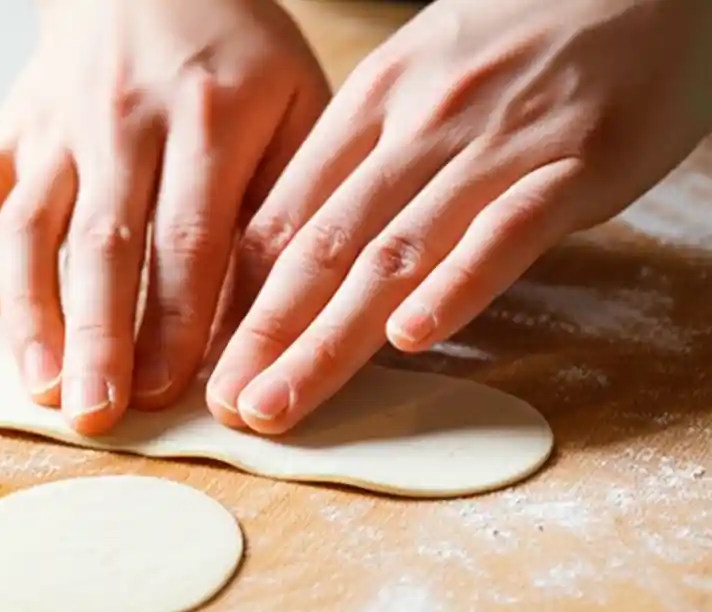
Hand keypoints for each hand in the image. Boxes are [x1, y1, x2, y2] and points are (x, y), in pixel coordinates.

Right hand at [0, 0, 329, 433]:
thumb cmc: (237, 57)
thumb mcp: (298, 107)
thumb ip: (285, 203)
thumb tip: (276, 314)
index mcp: (211, 116)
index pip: (191, 235)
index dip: (179, 319)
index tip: (172, 392)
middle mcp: (125, 123)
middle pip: (105, 243)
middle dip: (99, 336)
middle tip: (96, 414)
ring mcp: (58, 129)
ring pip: (31, 228)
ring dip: (28, 312)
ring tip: (36, 385)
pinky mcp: (12, 132)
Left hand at [207, 0, 711, 433]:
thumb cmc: (522, 36)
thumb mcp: (418, 76)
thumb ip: (363, 159)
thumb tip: (294, 244)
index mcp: (371, 104)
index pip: (283, 215)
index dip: (238, 298)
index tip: (207, 361)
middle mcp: (417, 125)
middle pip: (321, 246)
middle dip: (262, 335)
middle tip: (224, 404)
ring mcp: (492, 146)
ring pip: (393, 254)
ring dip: (327, 338)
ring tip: (279, 403)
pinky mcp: (573, 165)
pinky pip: (504, 234)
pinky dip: (455, 287)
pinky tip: (410, 340)